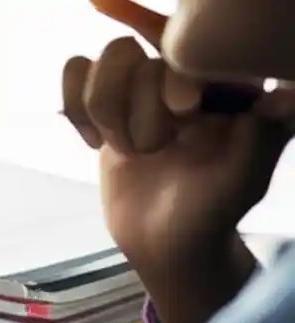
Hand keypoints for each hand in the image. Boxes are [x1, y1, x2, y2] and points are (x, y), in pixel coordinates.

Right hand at [63, 9, 294, 322]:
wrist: (165, 243)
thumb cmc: (209, 214)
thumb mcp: (242, 181)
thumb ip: (261, 137)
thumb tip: (280, 98)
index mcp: (222, 86)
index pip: (184, 53)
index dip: (175, 80)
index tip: (185, 115)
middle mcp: (181, 79)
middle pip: (134, 57)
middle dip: (136, 112)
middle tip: (154, 151)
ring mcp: (141, 89)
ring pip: (101, 63)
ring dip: (104, 113)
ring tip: (128, 149)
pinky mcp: (105, 106)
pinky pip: (74, 74)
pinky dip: (75, 109)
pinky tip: (96, 143)